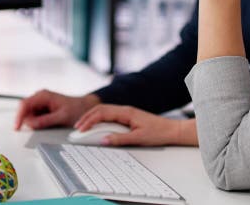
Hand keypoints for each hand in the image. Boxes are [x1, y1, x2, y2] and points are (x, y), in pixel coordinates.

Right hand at [14, 90, 99, 129]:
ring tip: (49, 125)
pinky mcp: (42, 110)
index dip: (19, 116)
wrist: (85, 108)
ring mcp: (40, 104)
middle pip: (25, 111)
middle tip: (39, 128)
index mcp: (43, 96)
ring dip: (34, 123)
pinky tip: (48, 125)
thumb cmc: (76, 109)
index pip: (24, 104)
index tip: (17, 127)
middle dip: (28, 121)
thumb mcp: (61, 117)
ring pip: (28, 115)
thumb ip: (45, 121)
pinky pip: (34, 118)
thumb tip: (31, 124)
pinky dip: (37, 123)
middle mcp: (40, 98)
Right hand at [75, 104, 198, 146]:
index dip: (89, 121)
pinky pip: (109, 115)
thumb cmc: (158, 132)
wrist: (171, 130)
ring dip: (92, 118)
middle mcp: (124, 110)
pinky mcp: (127, 117)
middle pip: (100, 109)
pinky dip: (99, 119)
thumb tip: (103, 140)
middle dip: (87, 118)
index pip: (102, 113)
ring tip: (83, 127)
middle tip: (77, 128)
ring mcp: (126, 112)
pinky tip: (96, 126)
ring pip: (104, 111)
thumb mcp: (138, 138)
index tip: (81, 130)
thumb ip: (120, 139)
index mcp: (126, 112)